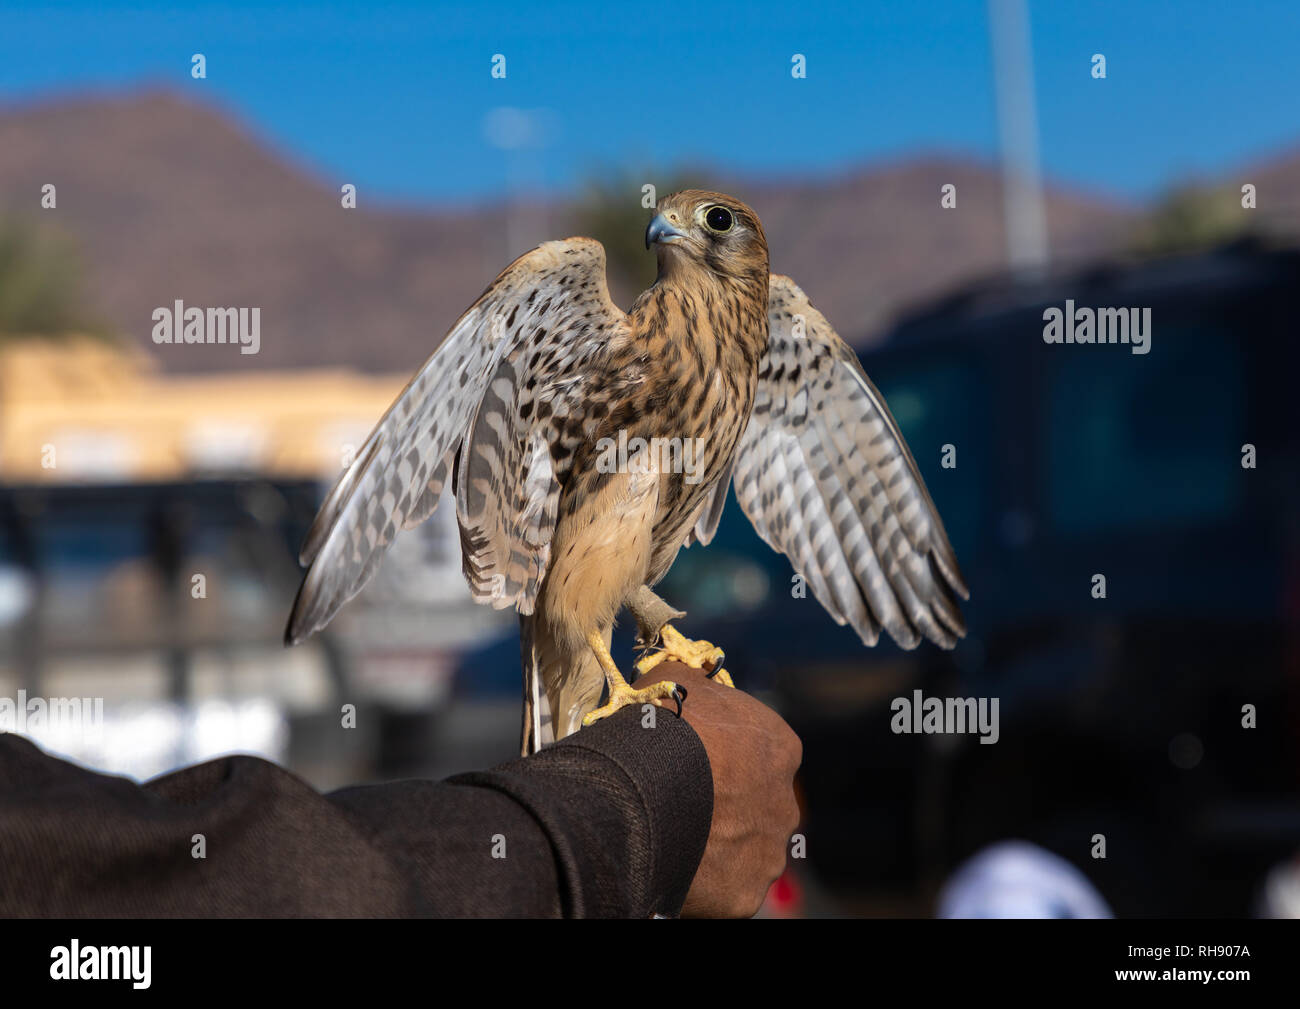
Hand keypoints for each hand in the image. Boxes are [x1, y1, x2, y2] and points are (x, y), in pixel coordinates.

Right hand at [632, 662, 801, 917]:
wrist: (650, 785)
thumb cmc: (666, 725)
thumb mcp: (675, 680)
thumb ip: (690, 680)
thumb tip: (684, 674)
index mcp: (781, 748)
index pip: (761, 754)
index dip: (724, 757)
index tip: (693, 761)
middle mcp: (785, 802)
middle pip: (756, 807)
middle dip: (727, 807)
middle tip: (681, 802)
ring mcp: (769, 852)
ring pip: (745, 852)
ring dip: (718, 848)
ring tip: (673, 835)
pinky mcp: (746, 895)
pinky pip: (724, 890)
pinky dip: (703, 884)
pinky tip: (674, 864)